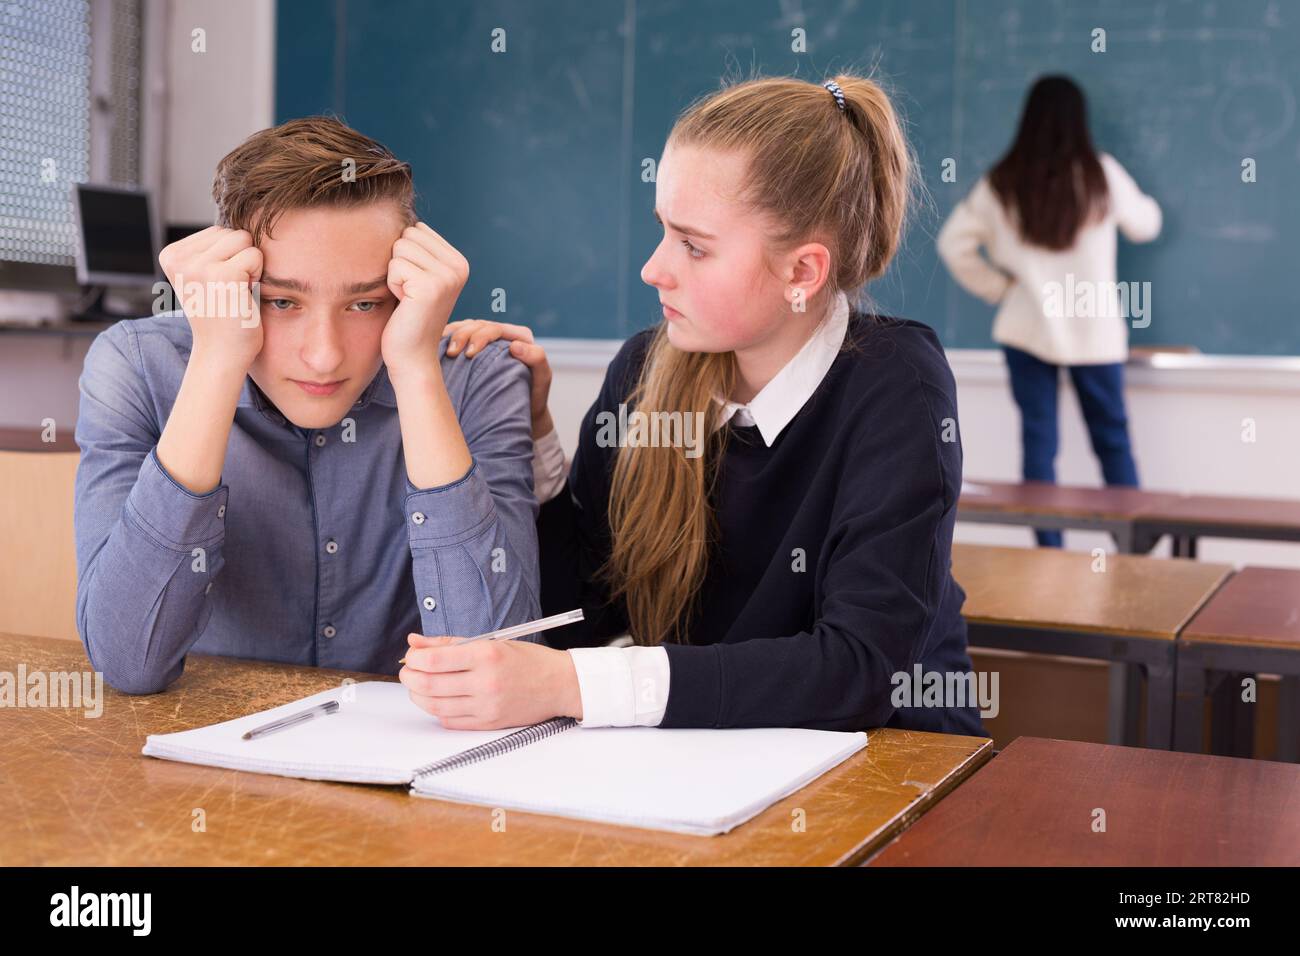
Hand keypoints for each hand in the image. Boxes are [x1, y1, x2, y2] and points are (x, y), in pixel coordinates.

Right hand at [159, 226, 263, 374]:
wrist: (222, 354)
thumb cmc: (221, 315)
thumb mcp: (204, 275)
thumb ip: (210, 249)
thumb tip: (240, 214)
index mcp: (171, 255)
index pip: (217, 231)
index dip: (228, 257)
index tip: (218, 285)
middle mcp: (180, 258)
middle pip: (231, 232)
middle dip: (239, 258)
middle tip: (230, 290)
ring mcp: (200, 265)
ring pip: (245, 241)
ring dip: (249, 266)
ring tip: (236, 292)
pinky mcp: (224, 274)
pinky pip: (256, 256)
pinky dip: (257, 276)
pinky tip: (243, 296)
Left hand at [382, 222, 468, 379]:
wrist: (412, 356)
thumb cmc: (408, 316)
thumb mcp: (419, 276)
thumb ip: (418, 248)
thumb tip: (401, 214)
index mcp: (459, 261)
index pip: (416, 230)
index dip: (405, 256)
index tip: (415, 285)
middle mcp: (458, 266)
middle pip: (407, 235)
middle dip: (399, 262)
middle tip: (409, 292)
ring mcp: (447, 276)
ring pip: (399, 248)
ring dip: (394, 274)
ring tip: (407, 298)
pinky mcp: (430, 287)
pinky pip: (393, 266)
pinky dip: (392, 285)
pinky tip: (404, 304)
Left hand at [399, 633, 582, 729]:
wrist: (559, 684)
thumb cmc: (528, 660)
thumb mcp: (492, 642)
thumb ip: (450, 643)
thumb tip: (415, 642)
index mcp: (486, 655)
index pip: (434, 660)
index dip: (414, 658)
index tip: (412, 655)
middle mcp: (486, 682)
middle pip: (429, 685)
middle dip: (410, 677)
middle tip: (408, 671)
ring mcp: (487, 705)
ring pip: (435, 705)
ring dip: (418, 695)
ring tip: (419, 685)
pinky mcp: (488, 723)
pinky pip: (450, 720)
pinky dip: (436, 710)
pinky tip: (438, 699)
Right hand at [444, 319, 553, 437]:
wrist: (521, 413)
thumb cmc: (533, 397)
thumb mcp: (542, 380)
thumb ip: (537, 359)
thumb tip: (515, 346)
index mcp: (519, 336)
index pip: (495, 328)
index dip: (480, 336)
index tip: (470, 354)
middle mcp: (503, 335)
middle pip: (477, 325)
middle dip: (462, 335)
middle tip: (452, 353)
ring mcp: (487, 342)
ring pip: (465, 327)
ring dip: (452, 335)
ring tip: (443, 348)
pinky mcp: (474, 350)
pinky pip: (458, 337)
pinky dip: (446, 338)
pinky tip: (437, 345)